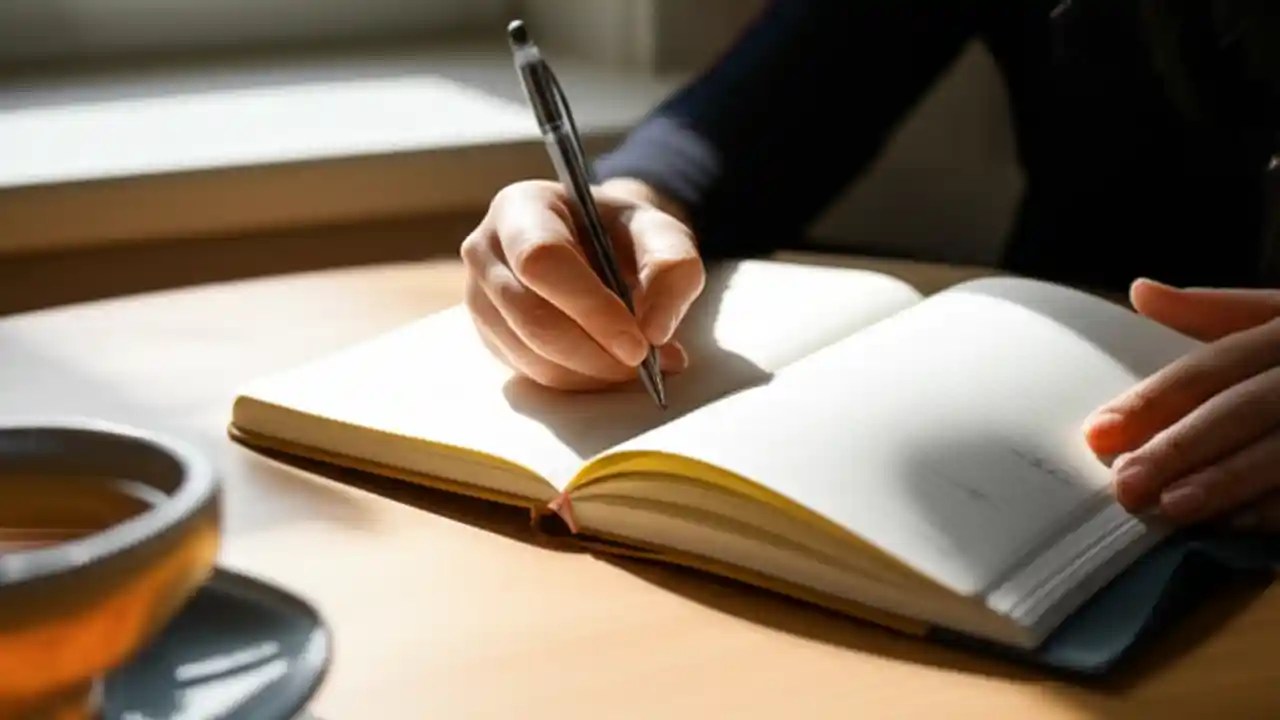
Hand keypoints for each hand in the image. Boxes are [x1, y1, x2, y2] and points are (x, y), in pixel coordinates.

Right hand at [460, 178, 703, 389]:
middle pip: (531, 316)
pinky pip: (531, 373)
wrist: (596, 246)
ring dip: (591, 373)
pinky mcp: (490, 336)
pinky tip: (609, 367)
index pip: (541, 261)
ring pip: (530, 354)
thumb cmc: (622, 235)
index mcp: (521, 208)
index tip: (638, 343)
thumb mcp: (661, 234)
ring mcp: (480, 297)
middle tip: (644, 364)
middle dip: (594, 352)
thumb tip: (655, 331)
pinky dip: (577, 381)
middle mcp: (486, 251)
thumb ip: (672, 268)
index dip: (590, 308)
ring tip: (636, 366)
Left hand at [1083, 279, 1279, 531]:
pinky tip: (1241, 523)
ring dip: (1229, 481)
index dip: (1153, 401)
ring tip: (1172, 508)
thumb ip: (1221, 312)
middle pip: (1243, 407)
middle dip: (1181, 447)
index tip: (1098, 434)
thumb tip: (1141, 292)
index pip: (1213, 366)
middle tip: (1124, 486)